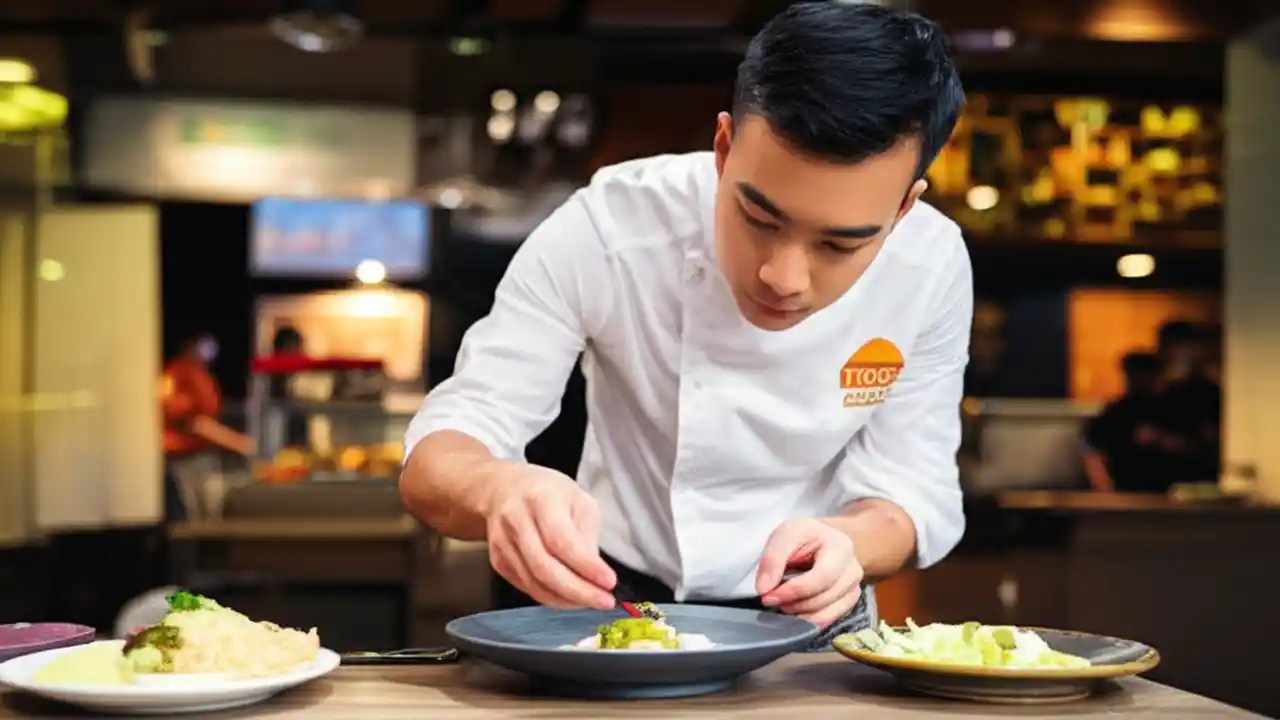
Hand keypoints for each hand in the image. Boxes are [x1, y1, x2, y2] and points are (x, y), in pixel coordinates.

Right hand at [486, 465, 616, 609]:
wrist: (505, 488)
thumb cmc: (549, 493)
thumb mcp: (579, 501)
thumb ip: (587, 536)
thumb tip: (594, 575)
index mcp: (540, 498)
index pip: (562, 541)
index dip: (586, 566)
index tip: (609, 582)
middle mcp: (515, 520)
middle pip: (545, 568)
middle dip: (578, 592)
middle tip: (605, 601)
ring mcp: (502, 542)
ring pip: (535, 583)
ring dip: (566, 599)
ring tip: (591, 601)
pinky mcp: (498, 561)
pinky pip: (527, 587)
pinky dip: (551, 597)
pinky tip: (570, 597)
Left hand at [756, 518, 862, 628]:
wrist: (821, 542)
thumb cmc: (804, 537)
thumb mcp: (784, 535)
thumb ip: (772, 559)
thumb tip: (764, 589)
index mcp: (840, 547)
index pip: (822, 577)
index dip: (793, 590)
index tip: (767, 596)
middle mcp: (853, 569)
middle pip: (824, 598)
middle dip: (793, 604)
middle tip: (770, 600)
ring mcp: (854, 588)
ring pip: (826, 614)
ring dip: (798, 614)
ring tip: (781, 603)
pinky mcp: (849, 603)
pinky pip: (827, 620)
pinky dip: (806, 620)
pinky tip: (793, 609)